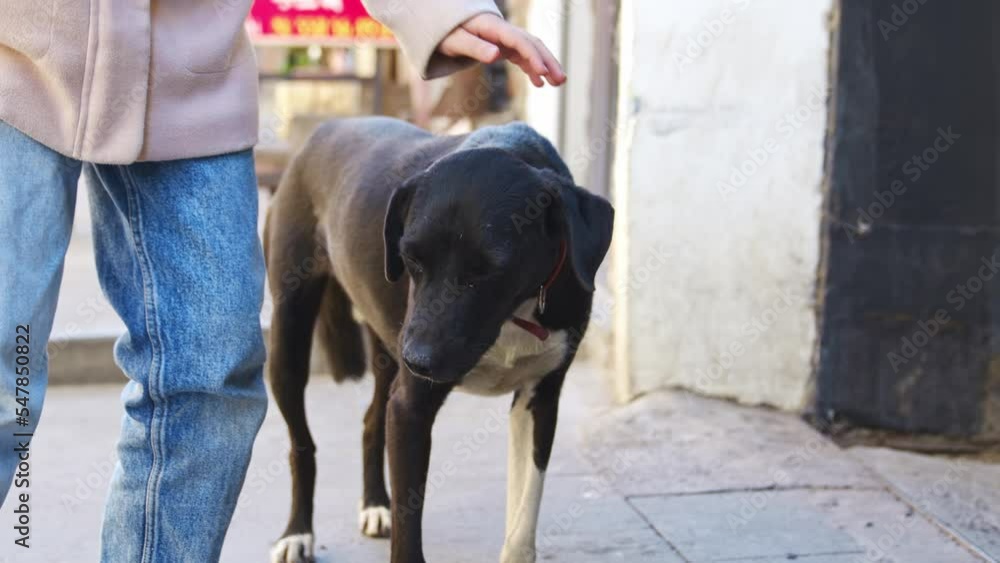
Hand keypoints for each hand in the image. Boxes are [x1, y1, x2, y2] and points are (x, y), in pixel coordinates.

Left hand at [438, 13, 565, 86]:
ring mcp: (505, 38)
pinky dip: (532, 68)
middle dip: (548, 61)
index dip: (533, 56)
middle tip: (560, 80)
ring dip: (546, 65)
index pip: (519, 41)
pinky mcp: (503, 46)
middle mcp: (503, 31)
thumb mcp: (456, 42)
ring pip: (532, 50)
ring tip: (558, 83)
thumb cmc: (446, 34)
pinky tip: (540, 83)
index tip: (543, 73)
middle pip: (532, 43)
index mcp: (493, 27)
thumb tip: (496, 55)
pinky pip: (523, 56)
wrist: (442, 28)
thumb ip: (475, 48)